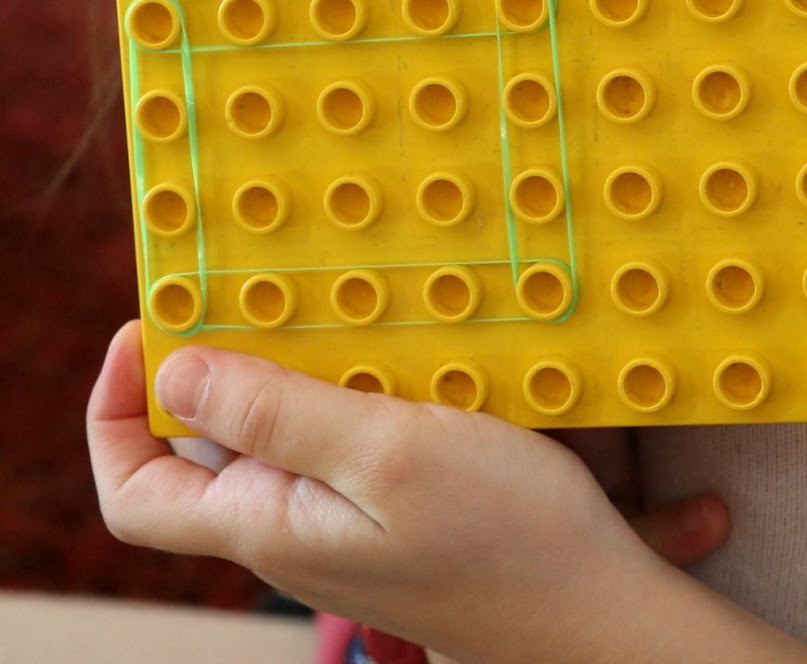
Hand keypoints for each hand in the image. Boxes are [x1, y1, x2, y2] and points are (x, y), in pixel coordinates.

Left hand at [87, 325, 726, 663]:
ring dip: (294, 360)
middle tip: (257, 285)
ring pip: (281, 427)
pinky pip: (341, 432)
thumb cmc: (506, 541)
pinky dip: (350, 379)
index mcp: (268, 524)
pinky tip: (396, 343)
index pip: (135, 493)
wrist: (602, 609)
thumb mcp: (386, 455)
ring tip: (331, 302)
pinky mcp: (395, 503)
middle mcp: (293, 524)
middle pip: (208, 442)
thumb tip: (173, 374)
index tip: (150, 327)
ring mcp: (344, 516)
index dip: (116, 411)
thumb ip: (279, 414)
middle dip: (219, 358)